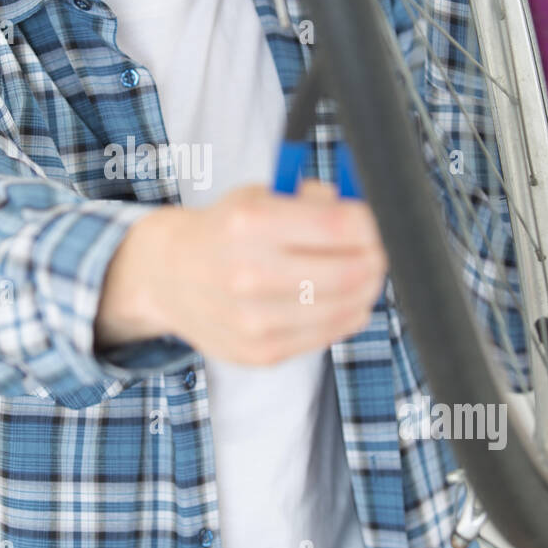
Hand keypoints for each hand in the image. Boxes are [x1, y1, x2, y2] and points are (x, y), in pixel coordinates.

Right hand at [116, 179, 387, 366]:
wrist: (169, 277)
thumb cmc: (225, 231)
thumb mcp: (259, 196)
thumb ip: (313, 200)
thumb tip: (367, 214)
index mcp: (249, 223)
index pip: (341, 225)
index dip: (373, 222)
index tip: (377, 220)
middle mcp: (249, 274)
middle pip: (351, 271)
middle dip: (377, 257)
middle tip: (379, 249)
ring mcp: (254, 319)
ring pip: (347, 307)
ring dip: (367, 288)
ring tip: (363, 273)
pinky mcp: (261, 352)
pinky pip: (329, 335)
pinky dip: (348, 314)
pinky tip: (344, 299)